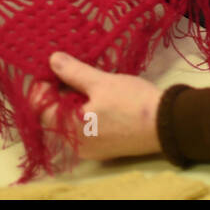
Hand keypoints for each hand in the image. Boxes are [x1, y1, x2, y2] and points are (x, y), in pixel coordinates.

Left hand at [42, 52, 163, 160]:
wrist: (168, 123)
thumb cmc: (133, 102)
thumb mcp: (102, 82)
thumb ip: (74, 72)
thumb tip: (52, 60)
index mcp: (71, 130)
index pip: (41, 108)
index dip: (43, 86)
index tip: (54, 68)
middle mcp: (77, 145)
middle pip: (54, 116)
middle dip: (59, 92)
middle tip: (71, 70)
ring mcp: (91, 149)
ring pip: (70, 122)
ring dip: (73, 101)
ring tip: (86, 81)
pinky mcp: (105, 147)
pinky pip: (84, 129)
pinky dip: (85, 113)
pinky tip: (98, 97)